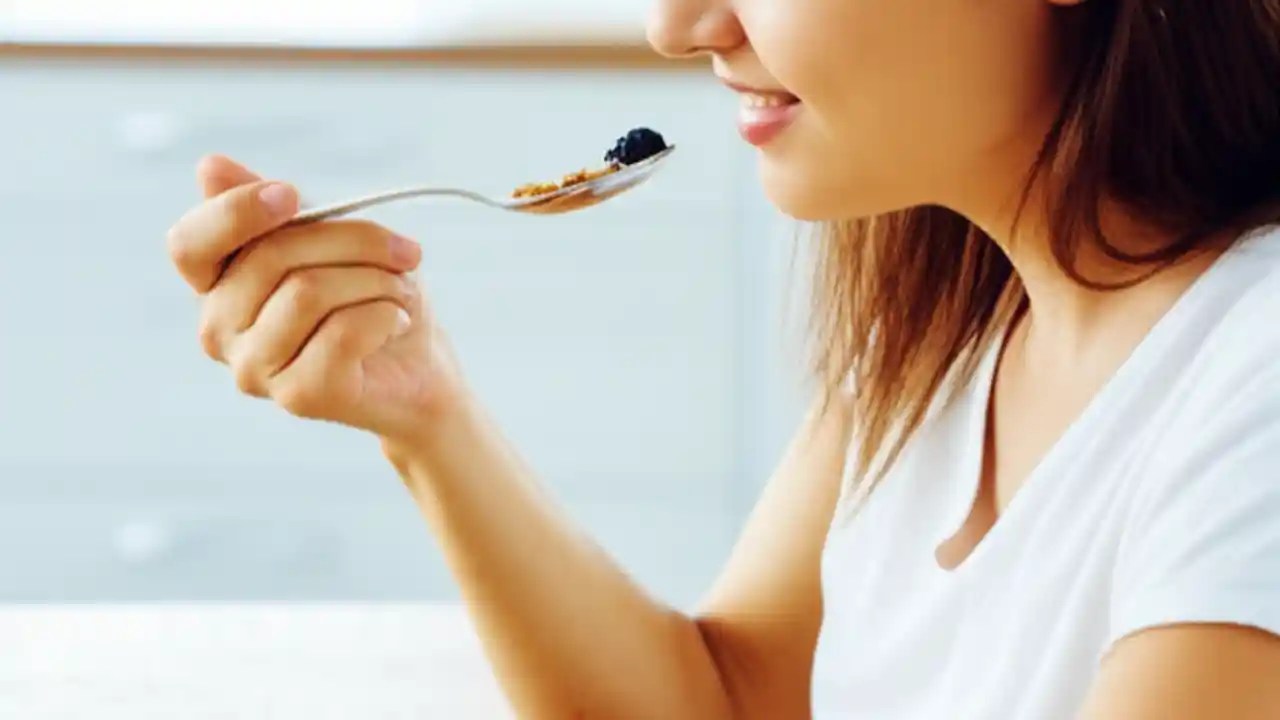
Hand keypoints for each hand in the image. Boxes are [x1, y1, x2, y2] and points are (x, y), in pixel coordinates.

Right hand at [167, 155, 467, 442]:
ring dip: (376, 280)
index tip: (292, 194)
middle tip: (404, 251)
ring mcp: (253, 370)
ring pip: (308, 292)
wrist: (421, 369)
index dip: (235, 212)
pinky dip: (385, 314)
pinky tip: (395, 322)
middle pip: (271, 256)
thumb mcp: (329, 237)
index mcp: (217, 284)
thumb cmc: (371, 297)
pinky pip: (343, 332)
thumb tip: (210, 167)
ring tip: (398, 292)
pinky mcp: (297, 397)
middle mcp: (219, 331)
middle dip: (353, 240)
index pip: (189, 244)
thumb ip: (272, 207)